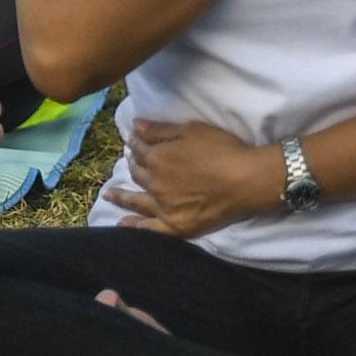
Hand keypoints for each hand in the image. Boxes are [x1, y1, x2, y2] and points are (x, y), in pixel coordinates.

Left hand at [101, 117, 291, 238]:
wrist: (245, 180)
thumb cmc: (224, 150)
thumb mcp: (193, 130)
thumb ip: (161, 130)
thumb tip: (136, 126)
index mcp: (158, 158)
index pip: (140, 149)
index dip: (136, 143)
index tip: (133, 140)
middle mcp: (154, 183)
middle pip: (137, 172)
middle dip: (131, 164)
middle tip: (129, 161)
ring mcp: (162, 206)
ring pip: (135, 200)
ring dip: (120, 196)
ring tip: (109, 194)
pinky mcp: (173, 225)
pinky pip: (148, 229)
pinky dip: (133, 226)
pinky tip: (122, 224)